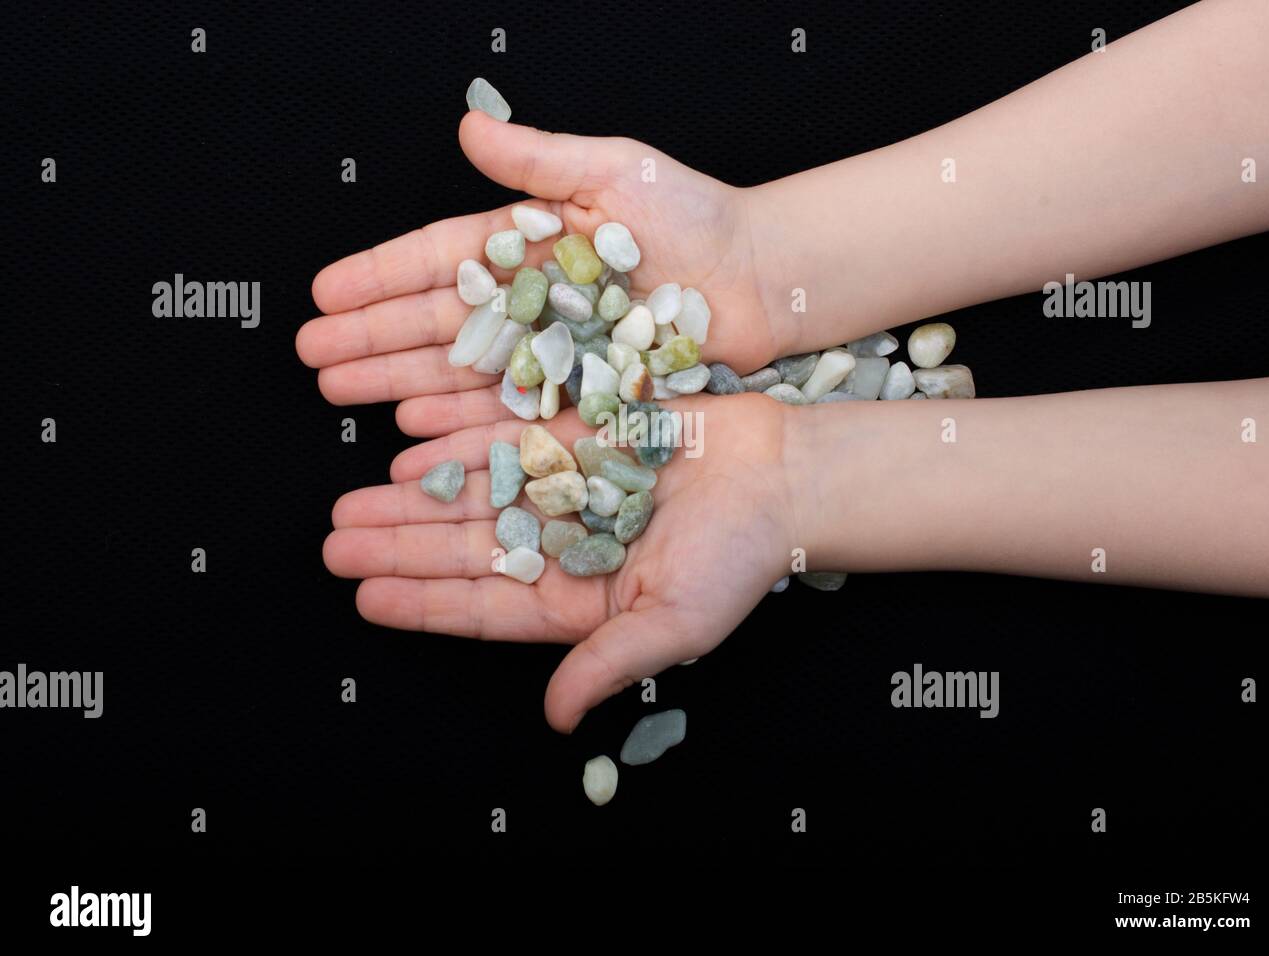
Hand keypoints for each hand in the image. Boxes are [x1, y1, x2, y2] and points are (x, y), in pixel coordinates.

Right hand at [295, 111, 790, 443]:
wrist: (762, 279)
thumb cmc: (697, 218)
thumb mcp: (615, 172)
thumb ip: (540, 161)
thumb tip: (469, 127)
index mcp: (529, 242)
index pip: (437, 259)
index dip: (380, 277)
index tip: (325, 292)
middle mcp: (531, 300)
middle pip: (435, 321)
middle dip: (371, 337)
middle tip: (314, 354)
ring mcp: (551, 350)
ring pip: (461, 368)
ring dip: (399, 380)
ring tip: (343, 390)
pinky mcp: (579, 391)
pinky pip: (509, 408)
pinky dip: (461, 417)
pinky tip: (415, 424)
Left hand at [321, 393, 796, 731]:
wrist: (782, 474)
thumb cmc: (739, 557)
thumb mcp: (676, 623)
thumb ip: (609, 664)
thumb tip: (554, 717)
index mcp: (578, 600)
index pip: (484, 607)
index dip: (423, 602)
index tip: (365, 595)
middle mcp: (562, 544)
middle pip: (465, 547)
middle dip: (400, 544)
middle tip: (336, 539)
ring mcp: (564, 487)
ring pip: (474, 493)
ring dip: (414, 496)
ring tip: (356, 497)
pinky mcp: (576, 435)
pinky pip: (505, 437)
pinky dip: (459, 439)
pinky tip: (411, 445)